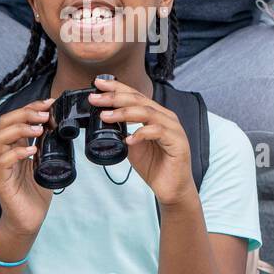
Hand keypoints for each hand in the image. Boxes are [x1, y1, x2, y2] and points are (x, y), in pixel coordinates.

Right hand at [0, 97, 56, 235]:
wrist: (28, 222)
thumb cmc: (35, 194)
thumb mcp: (45, 165)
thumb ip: (48, 147)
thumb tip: (59, 126)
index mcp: (16, 147)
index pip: (16, 119)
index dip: (30, 107)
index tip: (49, 102)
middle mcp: (6, 154)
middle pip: (5, 123)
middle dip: (25, 113)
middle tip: (44, 112)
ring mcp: (2, 168)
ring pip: (0, 139)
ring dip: (20, 129)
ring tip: (39, 128)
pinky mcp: (2, 182)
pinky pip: (4, 162)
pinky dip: (18, 153)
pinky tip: (32, 151)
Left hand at [87, 75, 194, 205]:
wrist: (171, 188)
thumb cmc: (155, 166)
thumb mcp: (133, 145)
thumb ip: (123, 131)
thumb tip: (106, 120)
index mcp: (156, 114)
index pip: (135, 95)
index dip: (117, 87)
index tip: (98, 84)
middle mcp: (166, 117)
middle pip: (139, 99)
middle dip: (115, 97)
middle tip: (96, 98)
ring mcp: (173, 128)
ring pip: (148, 112)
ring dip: (124, 113)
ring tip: (106, 116)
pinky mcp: (178, 142)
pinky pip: (158, 132)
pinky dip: (141, 134)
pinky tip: (128, 140)